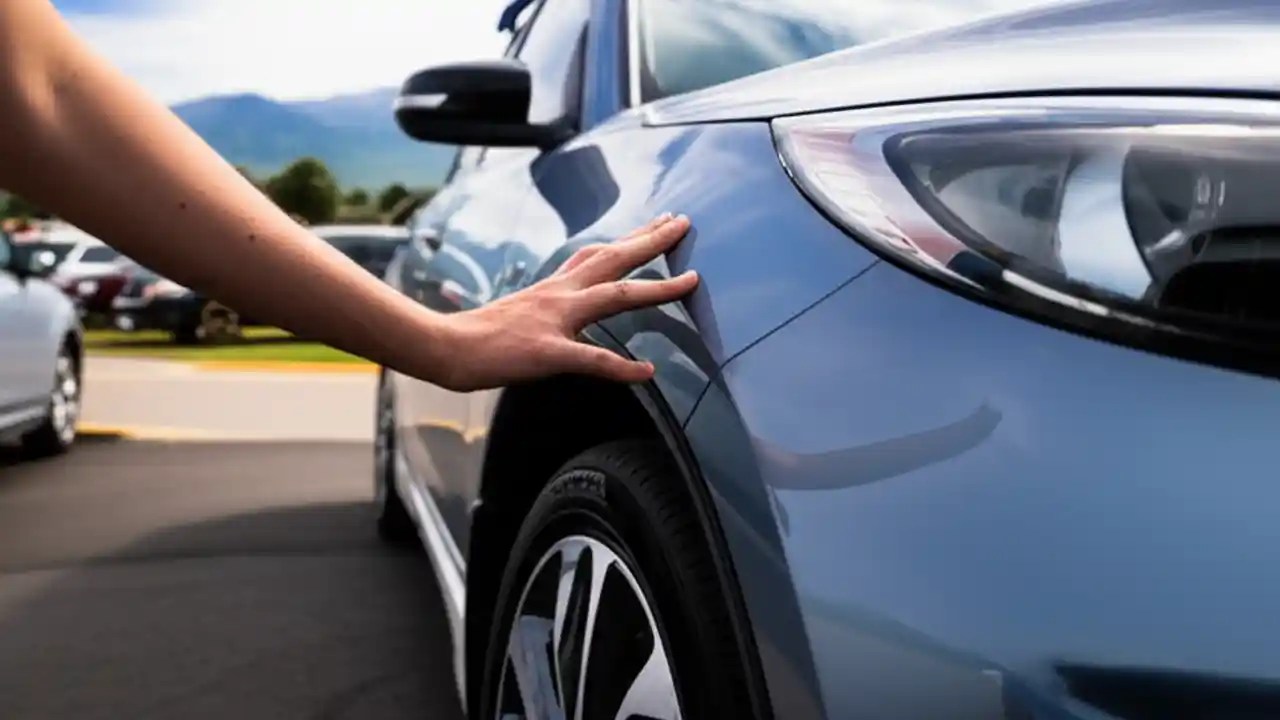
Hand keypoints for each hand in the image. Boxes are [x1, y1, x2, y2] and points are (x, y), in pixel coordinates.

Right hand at [439, 214, 696, 391]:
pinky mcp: (547, 353)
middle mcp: (560, 295)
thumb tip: (575, 314)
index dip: (633, 237)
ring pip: (615, 296)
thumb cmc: (482, 336)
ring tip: (690, 281)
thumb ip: (554, 307)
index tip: (660, 222)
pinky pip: (592, 360)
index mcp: (554, 287)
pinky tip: (646, 372)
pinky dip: (622, 368)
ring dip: (656, 289)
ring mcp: (556, 321)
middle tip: (683, 223)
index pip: (600, 253)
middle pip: (615, 260)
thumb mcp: (525, 312)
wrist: (446, 348)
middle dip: (652, 241)